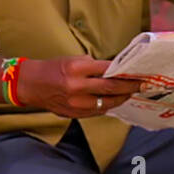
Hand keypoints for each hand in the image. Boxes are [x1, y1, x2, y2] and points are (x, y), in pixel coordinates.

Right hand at [17, 56, 140, 118]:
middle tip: (142, 84)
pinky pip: (97, 111)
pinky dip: (107, 105)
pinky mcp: (74, 113)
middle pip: (111, 88)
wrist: (32, 85)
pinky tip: (114, 100)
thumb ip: (93, 66)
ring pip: (106, 103)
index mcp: (76, 68)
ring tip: (130, 93)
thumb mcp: (73, 60)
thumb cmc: (53, 69)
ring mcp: (76, 103)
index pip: (108, 69)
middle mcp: (76, 86)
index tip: (137, 72)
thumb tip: (114, 71)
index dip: (125, 72)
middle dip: (129, 86)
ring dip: (121, 98)